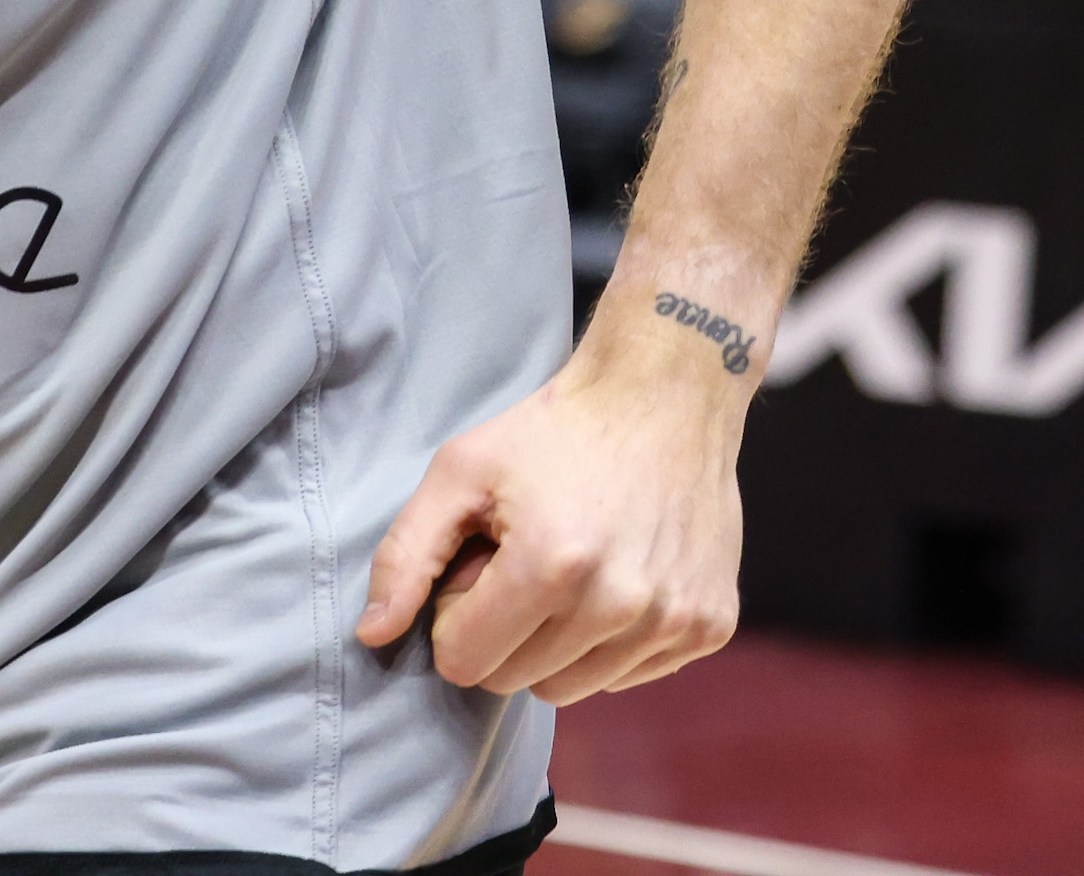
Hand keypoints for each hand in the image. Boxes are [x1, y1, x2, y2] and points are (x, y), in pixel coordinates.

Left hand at [355, 309, 751, 701]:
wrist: (668, 395)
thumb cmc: (554, 431)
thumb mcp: (461, 470)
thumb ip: (407, 555)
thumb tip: (372, 636)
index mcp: (551, 564)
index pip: (464, 663)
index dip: (458, 616)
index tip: (480, 567)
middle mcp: (619, 604)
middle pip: (516, 682)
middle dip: (503, 630)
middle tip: (523, 563)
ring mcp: (673, 620)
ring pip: (571, 689)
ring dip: (556, 642)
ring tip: (570, 569)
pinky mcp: (711, 627)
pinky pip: (628, 676)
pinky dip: (610, 642)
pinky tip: (619, 575)